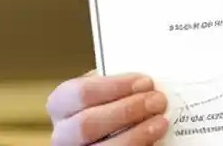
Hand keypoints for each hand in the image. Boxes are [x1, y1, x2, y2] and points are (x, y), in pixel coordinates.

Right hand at [46, 71, 168, 144]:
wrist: (111, 131)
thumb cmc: (111, 106)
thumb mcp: (108, 92)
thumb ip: (118, 87)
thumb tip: (145, 82)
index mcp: (62, 106)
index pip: (80, 93)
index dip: (114, 86)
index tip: (145, 81)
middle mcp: (63, 134)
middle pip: (87, 124)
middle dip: (127, 110)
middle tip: (157, 100)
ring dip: (136, 134)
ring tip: (160, 122)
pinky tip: (155, 140)